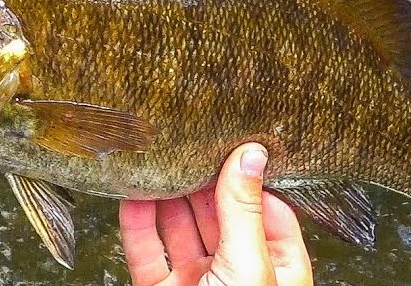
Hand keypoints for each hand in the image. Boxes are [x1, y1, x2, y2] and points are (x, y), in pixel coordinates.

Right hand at [119, 144, 312, 285]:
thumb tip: (252, 155)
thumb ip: (244, 211)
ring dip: (167, 194)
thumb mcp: (249, 267)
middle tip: (187, 139)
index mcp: (277, 272)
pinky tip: (133, 191)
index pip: (269, 211)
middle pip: (220, 214)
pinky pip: (146, 250)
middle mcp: (237, 275)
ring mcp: (197, 283)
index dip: (250, 177)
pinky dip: (136, 220)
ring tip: (157, 156)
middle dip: (202, 179)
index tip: (234, 141)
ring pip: (179, 227)